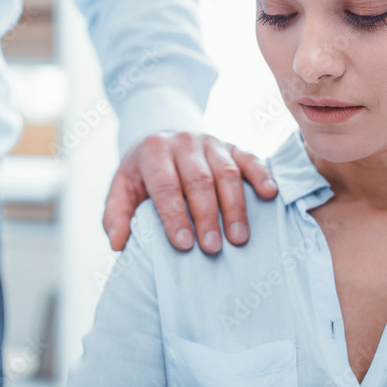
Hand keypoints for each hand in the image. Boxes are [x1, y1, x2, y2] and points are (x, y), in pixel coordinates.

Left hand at [102, 132, 278, 252]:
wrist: (163, 139)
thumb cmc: (144, 174)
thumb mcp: (122, 188)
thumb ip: (116, 215)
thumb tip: (118, 243)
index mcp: (154, 151)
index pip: (165, 186)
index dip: (175, 216)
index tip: (184, 245)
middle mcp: (183, 142)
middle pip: (198, 180)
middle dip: (207, 216)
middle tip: (212, 248)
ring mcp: (211, 142)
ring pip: (226, 173)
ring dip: (235, 206)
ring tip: (239, 238)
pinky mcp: (233, 146)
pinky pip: (250, 159)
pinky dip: (261, 175)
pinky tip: (270, 195)